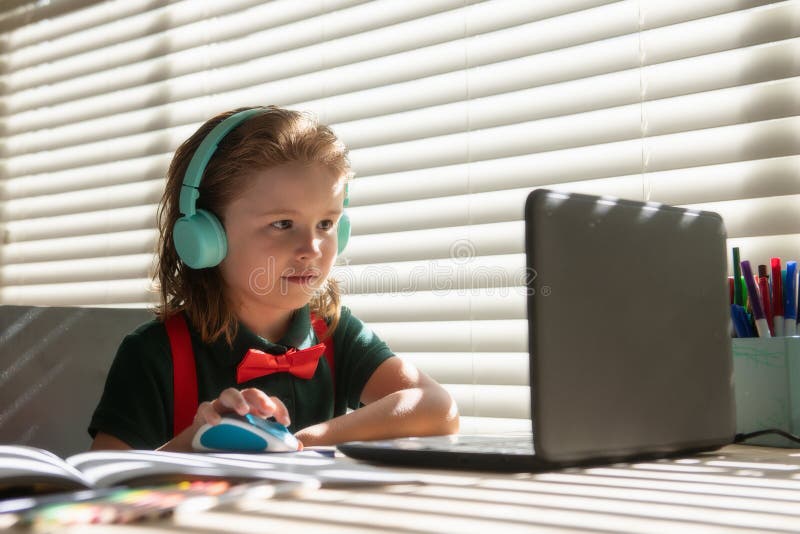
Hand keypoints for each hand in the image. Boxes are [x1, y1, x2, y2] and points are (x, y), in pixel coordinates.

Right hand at [159, 388, 290, 451]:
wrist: (202, 451)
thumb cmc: (233, 444)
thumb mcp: (254, 445)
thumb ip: (275, 444)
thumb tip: (300, 448)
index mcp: (253, 410)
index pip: (269, 402)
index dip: (279, 408)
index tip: (285, 422)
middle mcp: (238, 404)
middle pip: (251, 392)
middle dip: (260, 398)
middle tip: (267, 410)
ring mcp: (220, 406)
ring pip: (228, 393)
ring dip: (238, 399)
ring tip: (244, 410)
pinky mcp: (202, 415)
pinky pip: (205, 407)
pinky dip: (210, 413)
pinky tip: (216, 422)